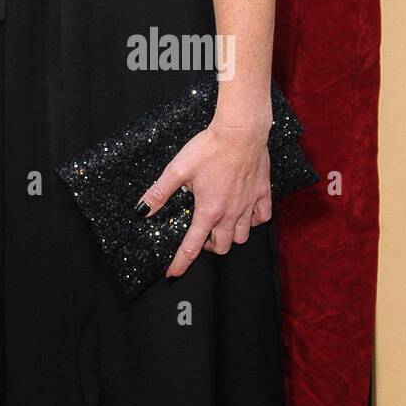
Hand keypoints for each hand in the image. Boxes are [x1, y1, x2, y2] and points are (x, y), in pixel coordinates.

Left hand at [136, 120, 271, 280]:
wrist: (240, 132)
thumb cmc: (209, 148)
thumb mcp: (177, 169)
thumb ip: (159, 192)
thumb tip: (142, 210)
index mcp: (208, 210)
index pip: (192, 246)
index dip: (180, 263)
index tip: (172, 273)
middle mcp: (230, 213)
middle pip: (221, 247)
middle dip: (208, 247)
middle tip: (199, 237)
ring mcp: (249, 205)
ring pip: (242, 237)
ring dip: (229, 236)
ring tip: (219, 225)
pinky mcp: (262, 194)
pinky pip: (261, 219)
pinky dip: (252, 222)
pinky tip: (243, 213)